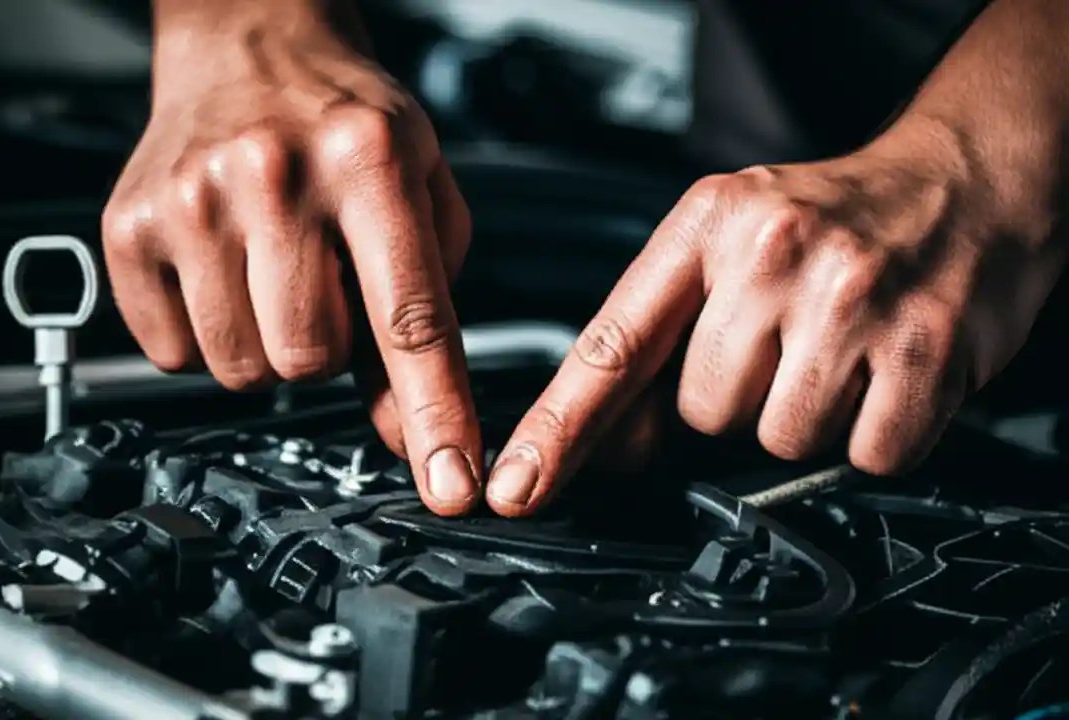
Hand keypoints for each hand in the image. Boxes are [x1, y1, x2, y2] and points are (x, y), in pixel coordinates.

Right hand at [102, 2, 481, 514]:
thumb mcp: (420, 192)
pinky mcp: (129, 225)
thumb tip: (412, 429)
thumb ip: (430, 310)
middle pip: (308, 359)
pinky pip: (172, 353)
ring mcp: (190, 201)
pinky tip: (222, 271)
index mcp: (367, 159)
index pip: (410, 317)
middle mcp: (273, 175)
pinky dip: (205, 335)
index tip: (450, 485)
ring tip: (273, 272)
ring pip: (240, 368)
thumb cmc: (343, 120)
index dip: (437, 412)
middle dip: (326, 348)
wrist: (246, 47)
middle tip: (324, 284)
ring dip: (267, 344)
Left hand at [486, 124, 1067, 515]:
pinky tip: (888, 373)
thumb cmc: (834, 219)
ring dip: (809, 415)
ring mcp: (852, 300)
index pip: (612, 345)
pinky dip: (878, 432)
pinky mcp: (924, 349)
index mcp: (708, 223)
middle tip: (789, 341)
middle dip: (741, 399)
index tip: (516, 485)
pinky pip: (866, 454)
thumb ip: (662, 334)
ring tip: (842, 351)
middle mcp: (774, 254)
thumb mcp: (728, 242)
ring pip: (780, 439)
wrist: (965, 182)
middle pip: (703, 413)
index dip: (558, 427)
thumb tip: (609, 445)